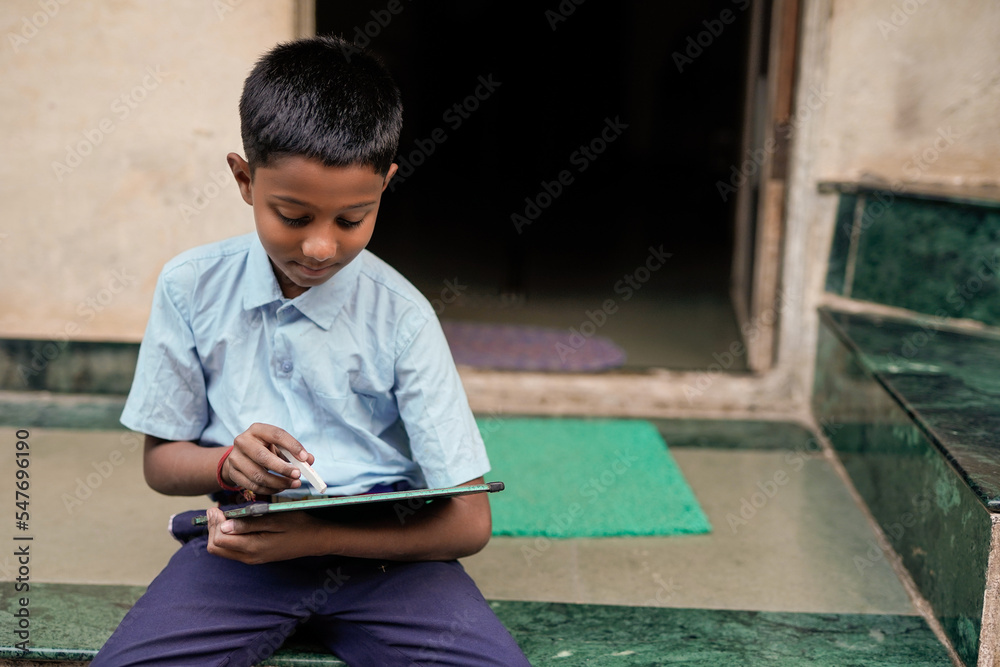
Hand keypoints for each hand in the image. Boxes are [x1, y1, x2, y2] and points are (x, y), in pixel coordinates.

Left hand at [205, 507, 327, 563]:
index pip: (219, 540)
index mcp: (253, 548)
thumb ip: (249, 524)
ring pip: (221, 550)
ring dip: (217, 532)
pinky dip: (226, 536)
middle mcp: (249, 557)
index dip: (214, 523)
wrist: (315, 539)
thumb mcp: (275, 519)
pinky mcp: (254, 556)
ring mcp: (251, 559)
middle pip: (215, 548)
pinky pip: (231, 550)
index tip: (218, 506)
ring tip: (223, 514)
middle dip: (211, 528)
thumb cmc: (298, 525)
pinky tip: (233, 522)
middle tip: (216, 509)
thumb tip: (224, 526)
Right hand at [222, 423, 315, 494]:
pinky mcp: (233, 473)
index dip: (292, 446)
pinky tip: (280, 488)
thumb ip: (293, 452)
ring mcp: (235, 458)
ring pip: (258, 475)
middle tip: (298, 475)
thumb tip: (309, 460)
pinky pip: (253, 485)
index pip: (276, 434)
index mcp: (257, 430)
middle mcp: (243, 441)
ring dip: (278, 483)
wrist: (239, 456)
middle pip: (263, 457)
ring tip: (293, 484)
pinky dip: (270, 489)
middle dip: (283, 468)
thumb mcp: (277, 446)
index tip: (305, 458)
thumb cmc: (264, 449)